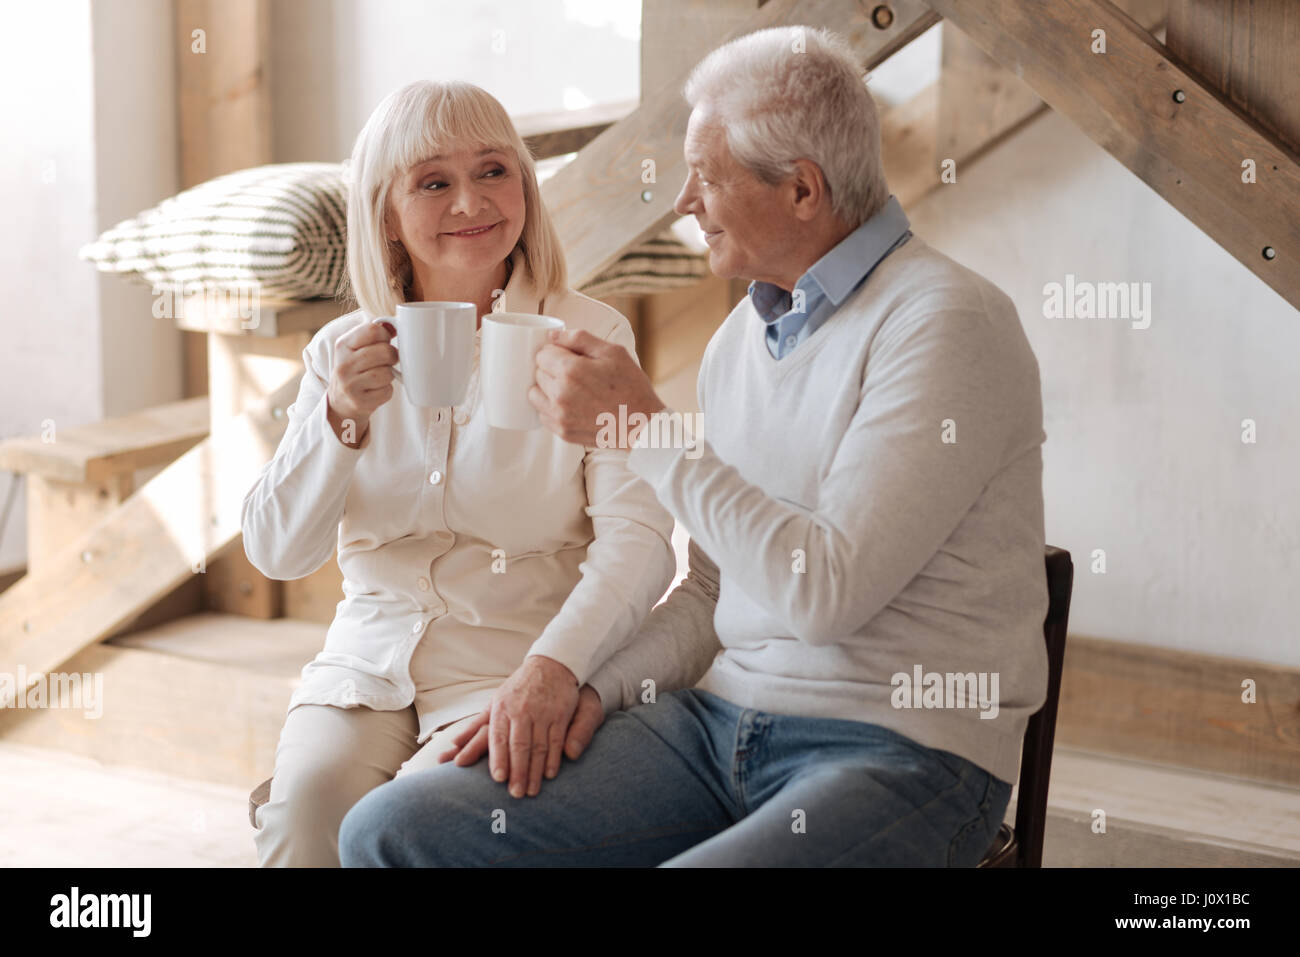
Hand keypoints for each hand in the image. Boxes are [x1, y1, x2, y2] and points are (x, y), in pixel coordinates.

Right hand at [326, 319, 400, 444]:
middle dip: (392, 355)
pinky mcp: (360, 402)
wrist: (340, 401)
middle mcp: (343, 364)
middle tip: (388, 360)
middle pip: (385, 352)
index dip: (385, 335)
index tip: (383, 341)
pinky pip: (387, 391)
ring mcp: (350, 385)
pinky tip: (377, 389)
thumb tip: (394, 323)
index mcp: (343, 345)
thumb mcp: (356, 348)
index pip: (373, 330)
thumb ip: (373, 334)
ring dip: (389, 375)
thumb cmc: (354, 369)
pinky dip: (386, 390)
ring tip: (380, 375)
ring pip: (387, 373)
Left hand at [451, 655, 579, 797]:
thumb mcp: (495, 702)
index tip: (498, 779)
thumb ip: (476, 725)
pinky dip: (553, 759)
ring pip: (538, 746)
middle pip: (519, 746)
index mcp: (502, 708)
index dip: (499, 759)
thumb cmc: (517, 689)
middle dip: (518, 771)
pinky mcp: (560, 714)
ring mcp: (542, 713)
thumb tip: (453, 743)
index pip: (498, 738)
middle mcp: (521, 711)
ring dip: (535, 771)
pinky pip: (556, 740)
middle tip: (516, 793)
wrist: (549, 666)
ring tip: (532, 791)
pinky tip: (549, 774)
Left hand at [529, 328, 664, 446]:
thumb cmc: (631, 387)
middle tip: (577, 374)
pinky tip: (572, 405)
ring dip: (547, 389)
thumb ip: (579, 338)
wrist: (642, 425)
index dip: (557, 352)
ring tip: (572, 389)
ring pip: (535, 394)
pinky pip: (543, 414)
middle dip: (552, 369)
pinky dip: (552, 408)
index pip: (542, 353)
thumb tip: (553, 336)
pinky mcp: (562, 431)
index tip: (572, 358)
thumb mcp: (613, 352)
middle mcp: (560, 394)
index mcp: (571, 370)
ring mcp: (560, 415)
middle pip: (538, 373)